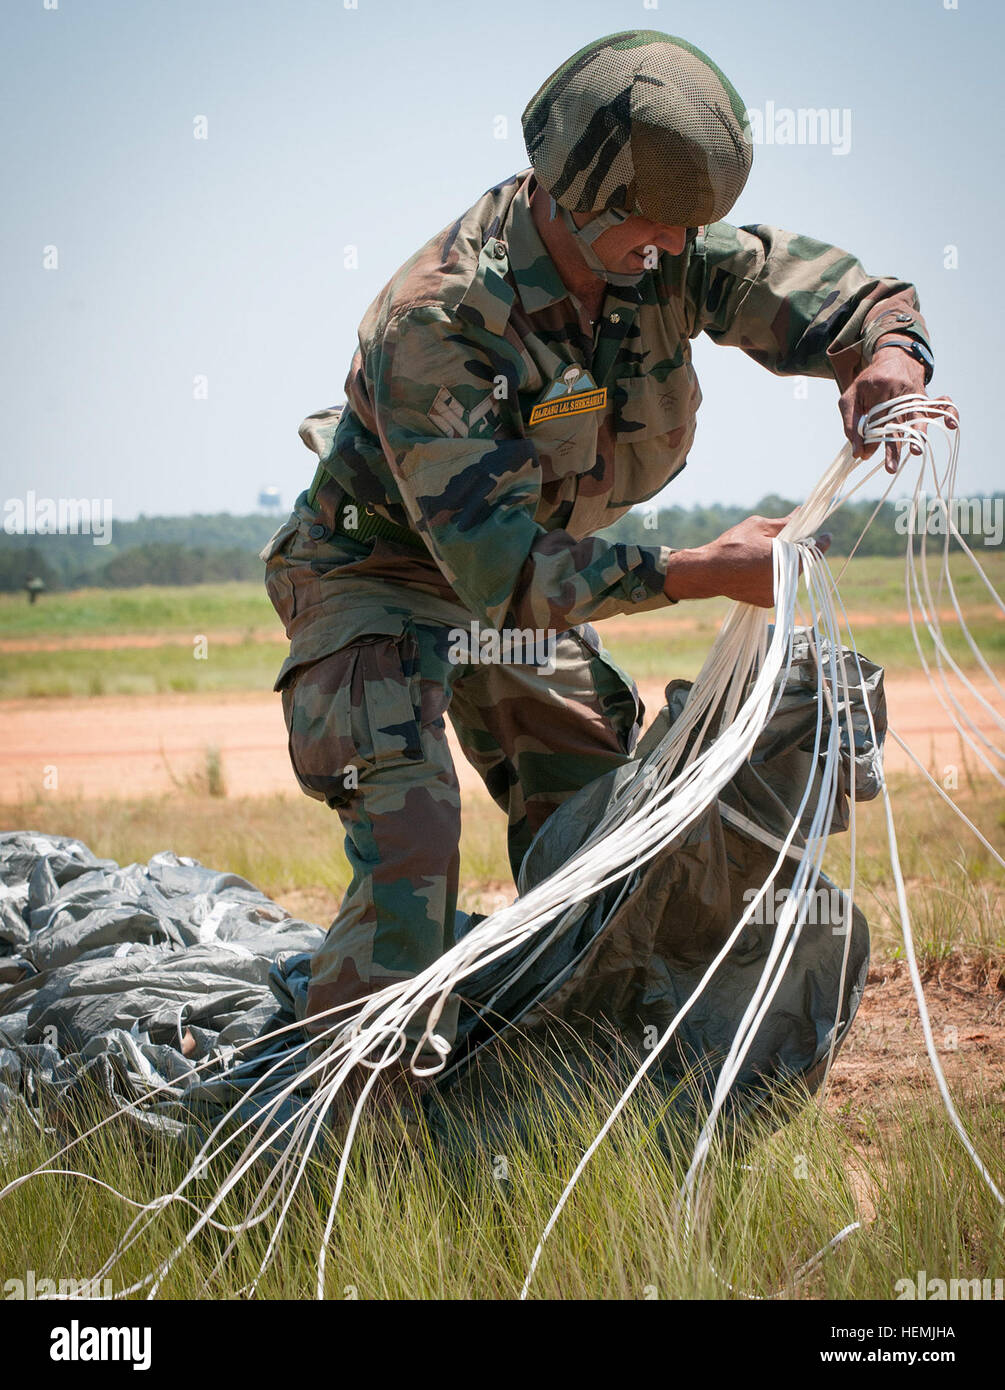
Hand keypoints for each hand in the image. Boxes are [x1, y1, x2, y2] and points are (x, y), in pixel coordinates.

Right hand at [663, 513, 831, 607]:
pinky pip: (779, 586)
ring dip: (785, 566)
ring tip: (765, 555)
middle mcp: (787, 579)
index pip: (814, 549)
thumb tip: (802, 514)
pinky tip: (757, 569)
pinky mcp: (768, 602)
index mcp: (789, 559)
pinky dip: (773, 577)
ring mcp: (778, 593)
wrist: (708, 572)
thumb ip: (786, 523)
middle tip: (786, 542)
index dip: (821, 541)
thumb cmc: (733, 546)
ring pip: (790, 576)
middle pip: (802, 564)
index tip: (826, 535)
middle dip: (798, 552)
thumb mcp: (760, 527)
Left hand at [839, 339, 957, 473]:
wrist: (894, 357)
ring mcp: (915, 394)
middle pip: (895, 422)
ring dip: (917, 434)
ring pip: (917, 416)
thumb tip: (857, 452)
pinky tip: (951, 424)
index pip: (873, 420)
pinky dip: (948, 412)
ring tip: (916, 451)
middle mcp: (898, 391)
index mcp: (878, 389)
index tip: (865, 455)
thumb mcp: (851, 397)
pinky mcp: (926, 396)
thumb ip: (850, 423)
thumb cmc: (869, 382)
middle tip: (890, 468)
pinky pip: (941, 404)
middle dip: (893, 447)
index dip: (870, 439)